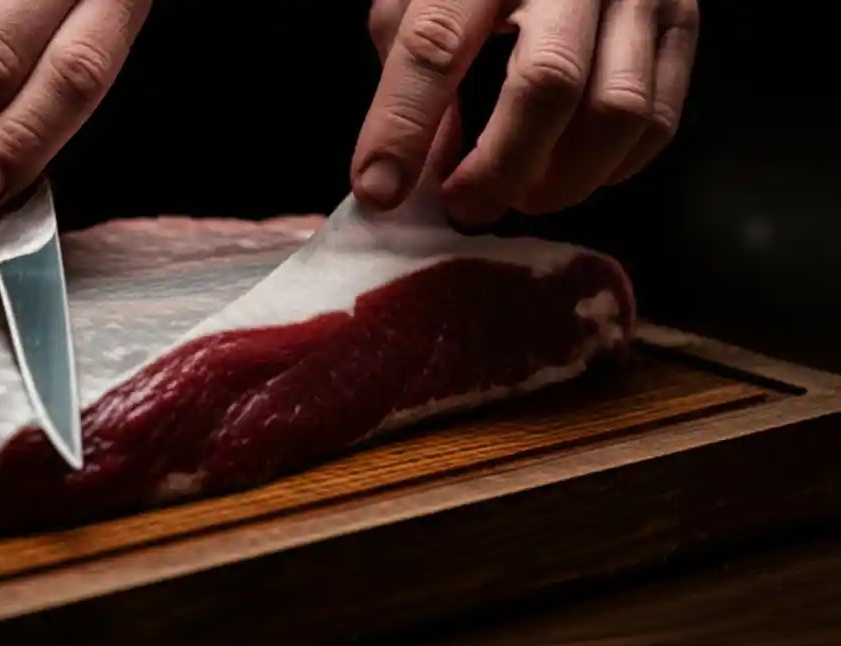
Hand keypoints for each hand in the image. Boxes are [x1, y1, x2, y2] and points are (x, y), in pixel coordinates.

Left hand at [355, 0, 699, 225]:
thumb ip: (408, 73)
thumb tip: (412, 168)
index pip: (435, 43)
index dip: (404, 125)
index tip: (379, 190)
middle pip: (546, 84)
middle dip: (498, 167)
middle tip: (465, 208)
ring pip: (617, 110)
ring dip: (563, 178)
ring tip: (521, 195)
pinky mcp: (682, 21)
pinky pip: (658, 119)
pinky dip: (612, 167)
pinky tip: (571, 173)